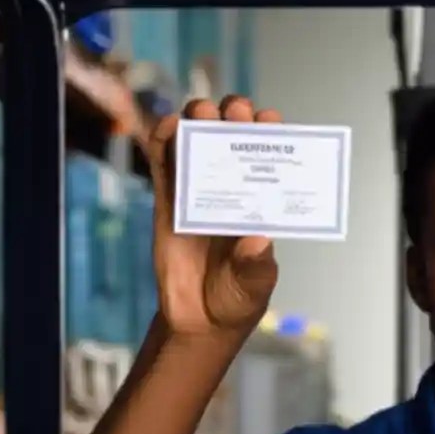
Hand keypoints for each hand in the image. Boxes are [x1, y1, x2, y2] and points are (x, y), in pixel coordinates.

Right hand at [148, 96, 280, 337]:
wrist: (198, 321)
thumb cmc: (237, 299)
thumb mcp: (254, 287)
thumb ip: (256, 266)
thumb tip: (259, 240)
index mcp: (260, 204)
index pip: (269, 159)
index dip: (270, 134)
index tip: (269, 120)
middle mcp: (233, 191)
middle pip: (234, 140)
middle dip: (235, 117)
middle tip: (236, 112)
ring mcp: (200, 192)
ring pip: (199, 143)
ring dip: (200, 119)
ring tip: (202, 113)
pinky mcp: (169, 201)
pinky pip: (164, 164)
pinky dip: (163, 140)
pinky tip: (169, 126)